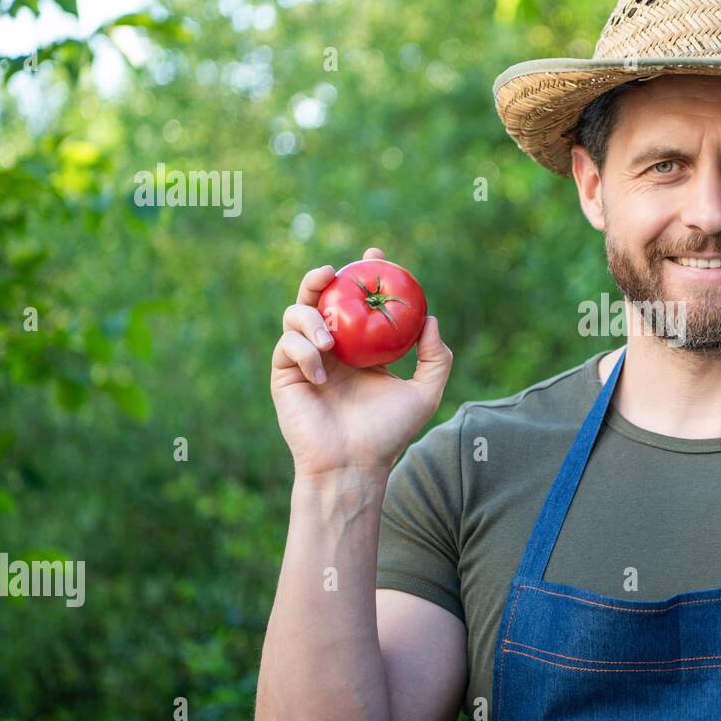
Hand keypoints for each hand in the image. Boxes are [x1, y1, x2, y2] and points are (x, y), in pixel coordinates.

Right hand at [270, 246, 452, 477]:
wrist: (353, 464)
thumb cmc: (389, 433)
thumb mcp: (424, 393)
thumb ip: (436, 357)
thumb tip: (431, 318)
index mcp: (360, 347)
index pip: (359, 301)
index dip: (365, 274)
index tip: (377, 256)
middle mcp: (331, 347)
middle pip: (319, 296)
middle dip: (322, 276)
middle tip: (334, 271)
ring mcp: (305, 358)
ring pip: (296, 313)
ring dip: (311, 318)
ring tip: (330, 340)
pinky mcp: (284, 374)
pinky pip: (287, 345)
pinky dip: (304, 352)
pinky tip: (322, 374)